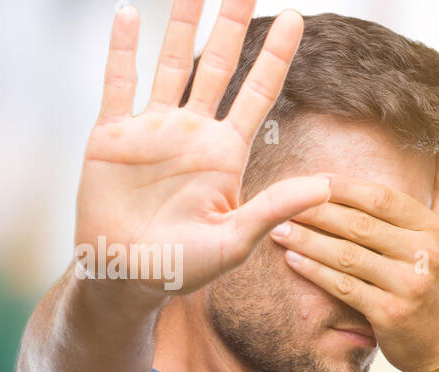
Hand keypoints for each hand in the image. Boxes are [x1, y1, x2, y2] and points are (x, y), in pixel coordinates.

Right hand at [75, 0, 329, 299]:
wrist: (127, 278)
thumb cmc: (183, 267)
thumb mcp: (236, 240)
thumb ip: (275, 208)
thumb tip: (327, 187)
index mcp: (225, 153)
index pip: (258, 92)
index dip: (276, 56)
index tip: (297, 18)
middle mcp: (192, 132)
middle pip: (217, 65)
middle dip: (231, 24)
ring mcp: (152, 129)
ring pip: (170, 63)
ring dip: (181, 25)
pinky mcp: (111, 136)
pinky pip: (118, 84)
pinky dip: (121, 50)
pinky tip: (126, 15)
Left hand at [268, 151, 438, 371]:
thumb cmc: (437, 284)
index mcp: (432, 229)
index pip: (381, 198)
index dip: (343, 187)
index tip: (309, 179)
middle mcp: (423, 254)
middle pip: (359, 224)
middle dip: (316, 211)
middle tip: (280, 200)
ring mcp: (408, 285)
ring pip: (347, 255)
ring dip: (308, 240)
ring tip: (277, 229)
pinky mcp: (390, 314)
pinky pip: (343, 287)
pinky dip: (315, 272)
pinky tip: (293, 259)